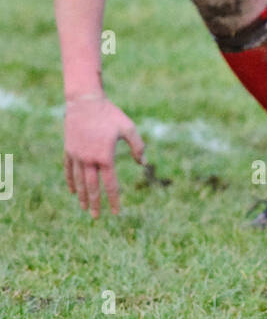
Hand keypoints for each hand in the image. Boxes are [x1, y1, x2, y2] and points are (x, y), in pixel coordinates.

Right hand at [63, 96, 144, 218]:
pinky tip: (73, 191)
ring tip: (84, 208)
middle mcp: (89, 159)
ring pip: (79, 181)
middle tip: (97, 217)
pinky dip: (71, 181)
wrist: (85, 102)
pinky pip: (69, 170)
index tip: (116, 212)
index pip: (110, 184)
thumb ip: (137, 146)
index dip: (114, 199)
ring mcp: (77, 155)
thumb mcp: (128, 128)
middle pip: (92, 187)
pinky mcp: (69, 150)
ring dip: (82, 196)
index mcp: (106, 157)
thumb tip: (144, 163)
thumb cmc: (110, 114)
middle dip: (95, 203)